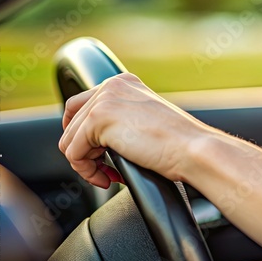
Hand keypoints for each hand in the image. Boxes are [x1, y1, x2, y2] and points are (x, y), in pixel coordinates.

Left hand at [59, 73, 213, 187]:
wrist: (192, 149)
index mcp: (123, 83)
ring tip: (108, 175)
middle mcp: (111, 86)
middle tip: (105, 170)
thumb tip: (93, 141)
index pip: (80, 106)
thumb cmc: (178, 143)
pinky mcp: (98, 119)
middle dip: (84, 153)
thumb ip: (120, 119)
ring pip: (68, 141)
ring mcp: (104, 100)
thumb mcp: (144, 120)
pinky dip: (87, 172)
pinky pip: (74, 153)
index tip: (96, 155)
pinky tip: (110, 177)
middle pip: (71, 124)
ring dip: (86, 164)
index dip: (82, 135)